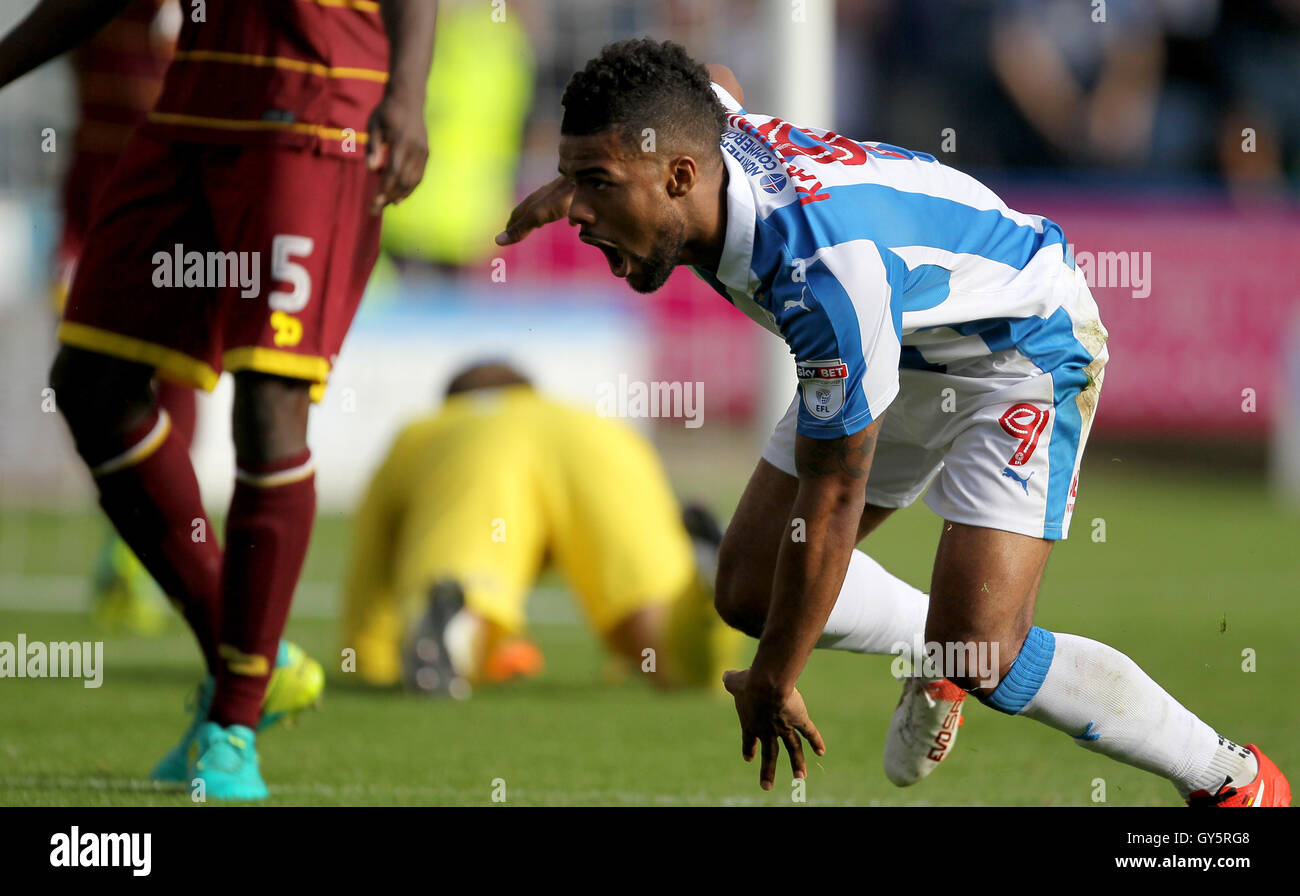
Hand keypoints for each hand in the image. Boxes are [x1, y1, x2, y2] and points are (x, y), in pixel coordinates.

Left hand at [366, 90, 427, 214]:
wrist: (409, 98)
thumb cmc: (386, 112)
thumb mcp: (374, 125)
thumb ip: (373, 148)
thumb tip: (371, 170)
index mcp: (402, 142)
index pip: (393, 172)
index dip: (384, 189)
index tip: (373, 202)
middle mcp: (415, 149)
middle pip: (404, 181)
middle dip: (389, 197)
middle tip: (375, 209)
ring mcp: (423, 152)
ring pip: (413, 181)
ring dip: (399, 195)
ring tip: (385, 205)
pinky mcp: (426, 153)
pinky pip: (418, 176)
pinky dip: (409, 189)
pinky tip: (398, 197)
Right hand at [495, 176, 573, 245]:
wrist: (587, 179)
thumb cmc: (561, 198)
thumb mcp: (537, 215)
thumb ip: (521, 227)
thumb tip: (497, 240)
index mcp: (535, 202)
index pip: (518, 214)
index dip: (512, 225)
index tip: (506, 234)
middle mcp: (546, 196)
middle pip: (531, 209)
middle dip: (524, 220)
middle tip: (519, 230)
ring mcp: (562, 194)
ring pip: (548, 206)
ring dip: (541, 216)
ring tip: (540, 224)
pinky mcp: (577, 195)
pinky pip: (568, 207)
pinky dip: (564, 215)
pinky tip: (572, 222)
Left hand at [723, 668, 824, 790]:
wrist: (766, 685)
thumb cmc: (748, 683)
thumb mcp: (734, 681)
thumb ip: (730, 681)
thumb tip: (727, 676)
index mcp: (751, 724)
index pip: (748, 741)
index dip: (748, 749)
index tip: (749, 758)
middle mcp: (768, 730)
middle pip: (769, 754)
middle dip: (767, 771)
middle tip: (766, 786)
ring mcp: (784, 727)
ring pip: (793, 749)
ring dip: (797, 764)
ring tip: (800, 778)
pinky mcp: (799, 719)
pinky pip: (809, 732)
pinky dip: (816, 741)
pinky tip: (821, 752)